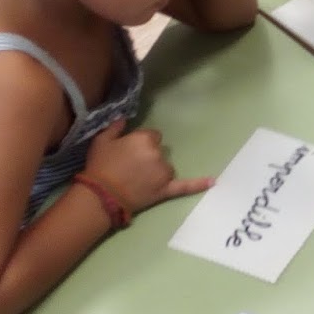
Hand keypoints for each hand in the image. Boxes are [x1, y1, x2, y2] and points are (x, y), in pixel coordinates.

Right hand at [84, 120, 212, 213]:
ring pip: (166, 167)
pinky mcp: (166, 189)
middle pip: (159, 151)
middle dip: (148, 157)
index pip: (151, 136)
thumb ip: (114, 127)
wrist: (100, 195)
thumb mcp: (101, 141)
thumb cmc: (100, 166)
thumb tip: (123, 118)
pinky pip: (185, 186)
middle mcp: (158, 153)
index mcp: (144, 139)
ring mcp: (164, 172)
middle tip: (130, 167)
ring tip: (138, 180)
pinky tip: (213, 181)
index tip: (130, 151)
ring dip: (157, 171)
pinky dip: (198, 184)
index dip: (141, 144)